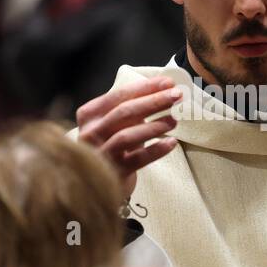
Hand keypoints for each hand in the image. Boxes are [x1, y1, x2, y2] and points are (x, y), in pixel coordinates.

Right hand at [76, 76, 180, 197]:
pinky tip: (172, 143)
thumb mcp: (116, 124)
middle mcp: (90, 133)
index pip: (119, 95)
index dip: (145, 88)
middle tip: (177, 96)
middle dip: (153, 101)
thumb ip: (133, 108)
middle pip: (124, 112)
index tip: (168, 83)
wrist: (100, 183)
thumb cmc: (114, 146)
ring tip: (174, 120)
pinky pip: (137, 159)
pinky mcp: (112, 174)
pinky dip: (156, 150)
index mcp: (89, 115)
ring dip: (154, 126)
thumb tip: (166, 89)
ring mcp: (100, 154)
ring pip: (127, 136)